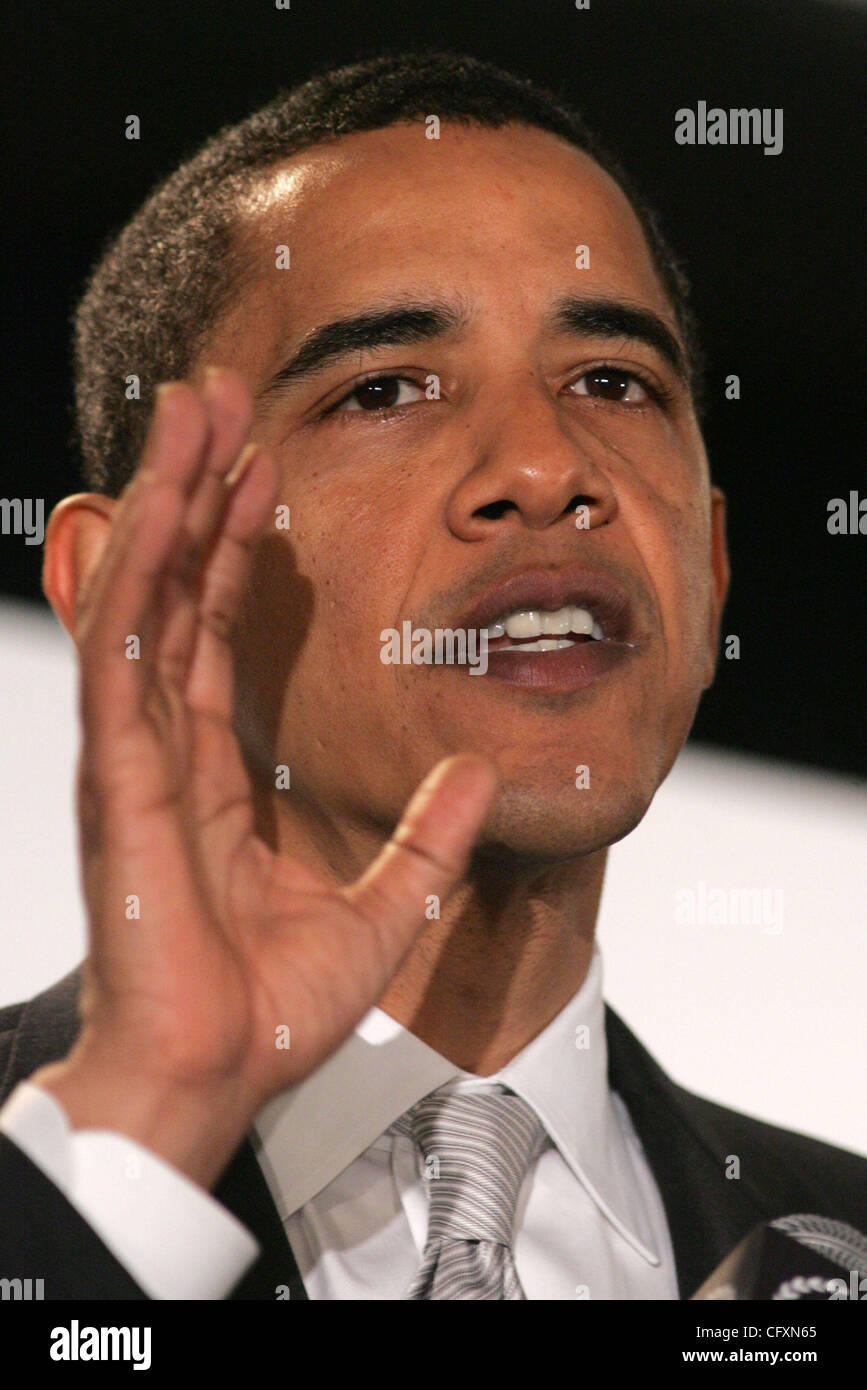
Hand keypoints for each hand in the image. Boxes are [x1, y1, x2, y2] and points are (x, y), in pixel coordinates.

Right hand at [33, 367, 496, 1186]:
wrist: (219, 1076)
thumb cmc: (270, 1009)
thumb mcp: (383, 907)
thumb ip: (427, 837)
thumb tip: (481, 774)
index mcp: (213, 772)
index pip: (217, 631)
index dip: (237, 550)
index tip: (268, 475)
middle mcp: (165, 747)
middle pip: (176, 589)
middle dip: (197, 489)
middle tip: (220, 397)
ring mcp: (134, 753)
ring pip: (144, 595)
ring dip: (166, 497)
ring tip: (191, 407)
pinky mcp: (119, 772)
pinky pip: (122, 651)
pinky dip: (137, 569)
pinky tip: (158, 500)